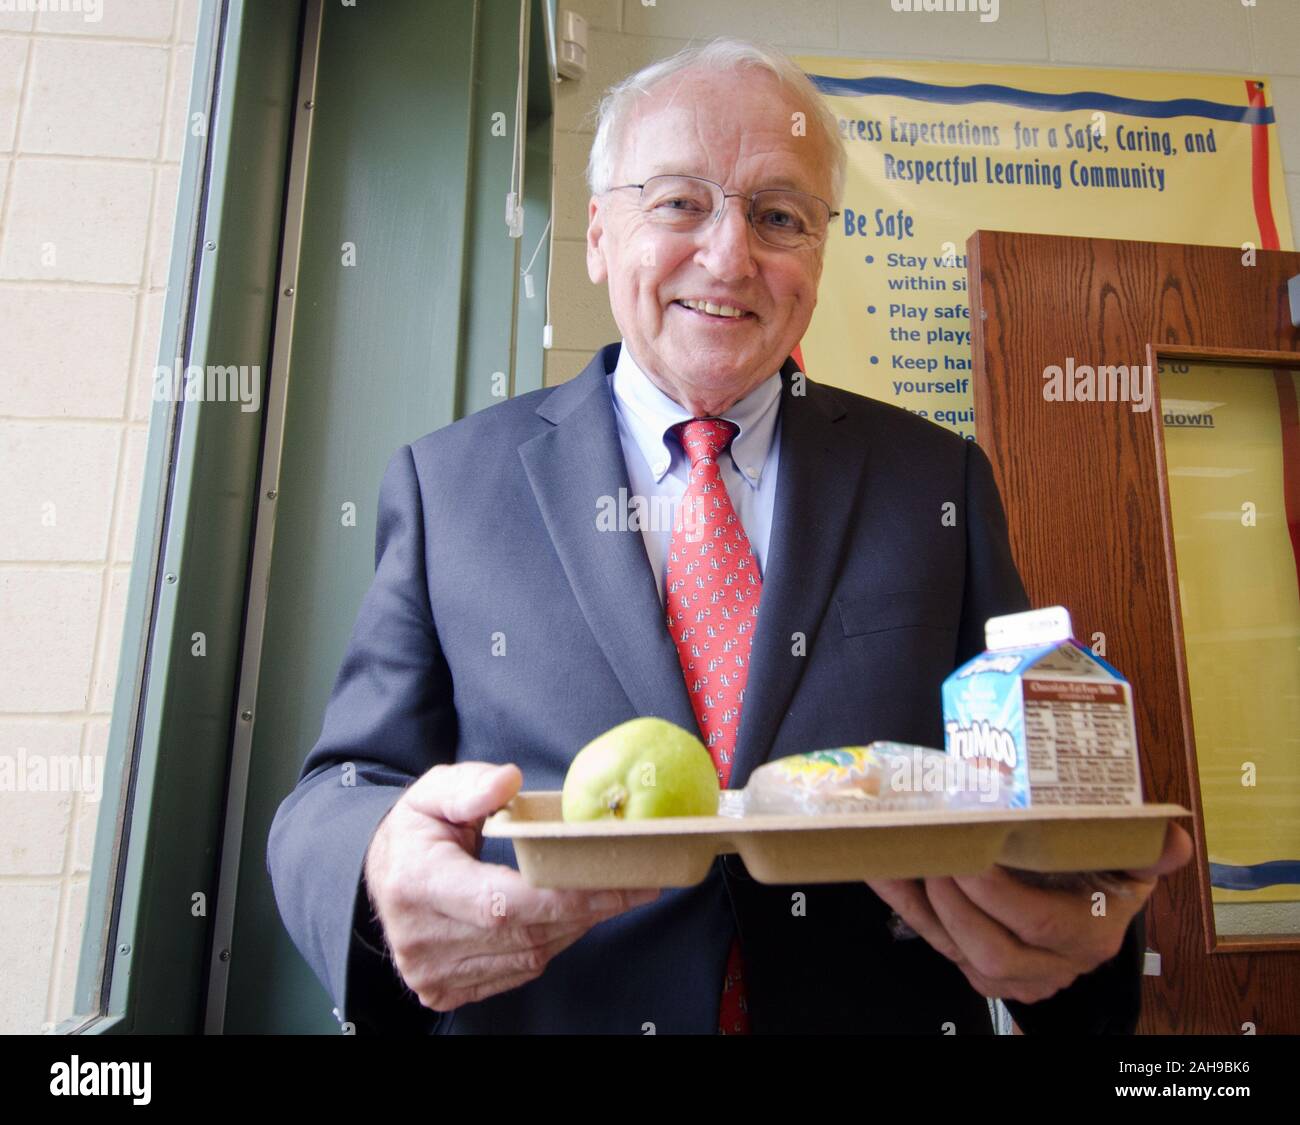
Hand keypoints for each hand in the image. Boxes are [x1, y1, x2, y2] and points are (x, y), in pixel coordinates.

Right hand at [364, 761, 659, 1011]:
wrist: (379, 878)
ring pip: (528, 958)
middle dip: (589, 908)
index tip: (620, 881)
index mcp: (418, 883)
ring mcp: (431, 972)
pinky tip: (567, 917)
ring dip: (574, 926)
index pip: (503, 903)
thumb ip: (469, 784)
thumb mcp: (432, 792)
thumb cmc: (415, 832)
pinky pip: (516, 973)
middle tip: (636, 883)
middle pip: (525, 934)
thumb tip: (508, 780)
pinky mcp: (444, 991)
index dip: (567, 896)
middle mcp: (421, 938)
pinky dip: (549, 944)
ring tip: (607, 894)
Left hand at [865, 821, 1191, 1004]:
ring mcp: (1013, 971)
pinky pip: (933, 941)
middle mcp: (1051, 962)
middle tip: (937, 852)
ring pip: (957, 951)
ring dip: (923, 903)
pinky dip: (903, 904)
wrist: (1090, 906)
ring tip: (909, 856)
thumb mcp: (1130, 858)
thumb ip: (1145, 847)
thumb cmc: (1102, 875)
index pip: (1040, 924)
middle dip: (954, 901)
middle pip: (991, 948)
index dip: (1000, 895)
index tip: (974, 856)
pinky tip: (885, 871)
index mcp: (1090, 933)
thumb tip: (1171, 841)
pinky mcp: (979, 967)